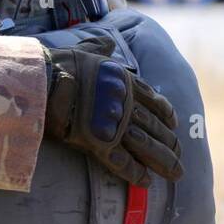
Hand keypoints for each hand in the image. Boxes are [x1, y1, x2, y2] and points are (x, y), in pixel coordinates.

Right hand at [43, 36, 182, 186]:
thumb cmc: (60, 63)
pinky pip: (122, 162)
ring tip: (175, 174)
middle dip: (170, 144)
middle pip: (156, 128)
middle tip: (179, 156)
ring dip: (164, 162)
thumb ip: (99, 48)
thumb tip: (107, 43)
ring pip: (147, 147)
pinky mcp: (99, 143)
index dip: (166, 114)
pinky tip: (144, 181)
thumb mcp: (85, 50)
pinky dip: (135, 173)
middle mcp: (126, 105)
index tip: (173, 124)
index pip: (153, 101)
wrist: (43, 78)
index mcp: (124, 83)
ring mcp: (115, 125)